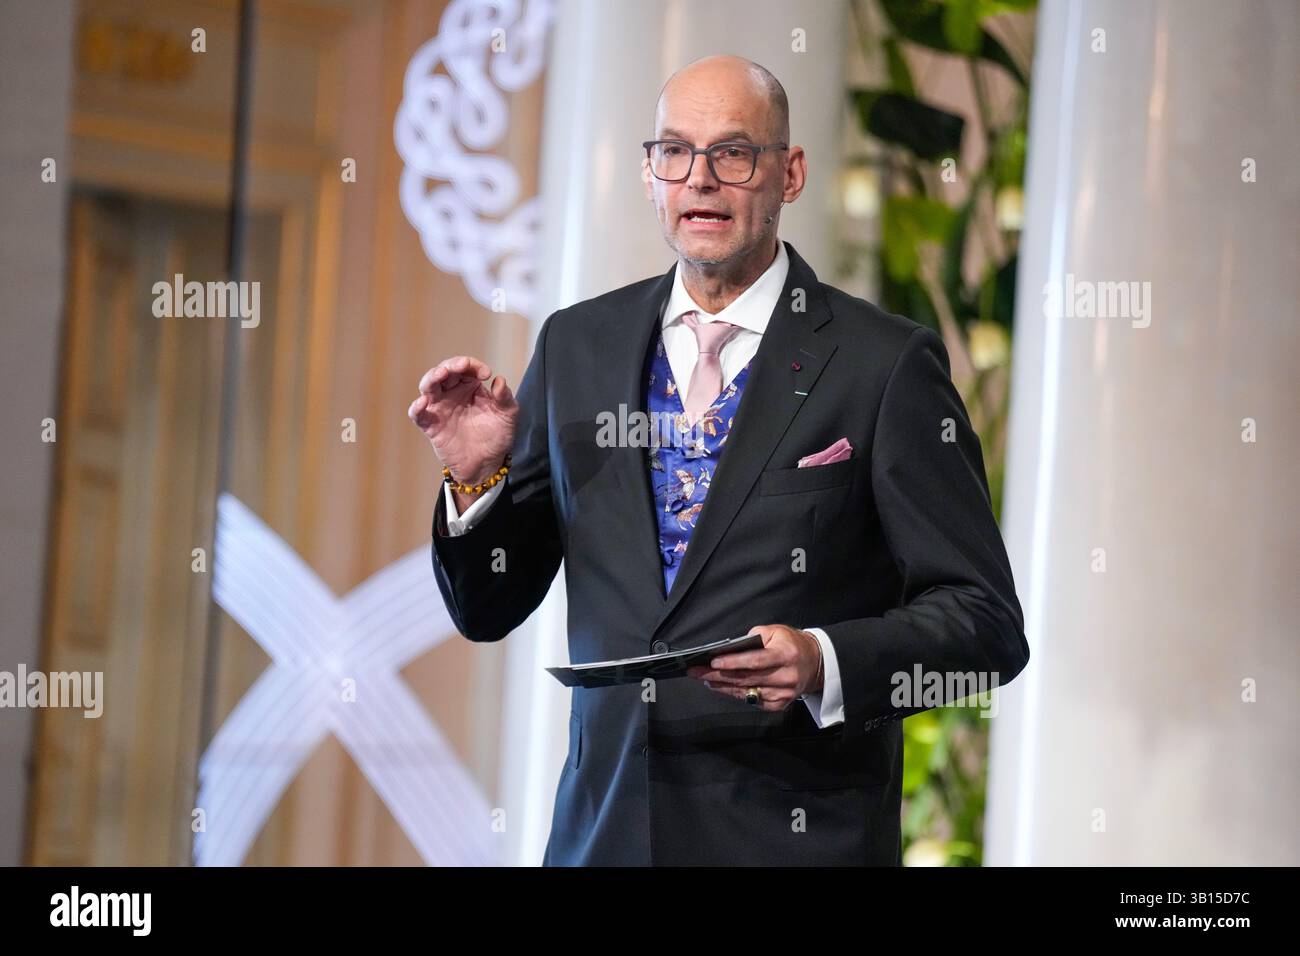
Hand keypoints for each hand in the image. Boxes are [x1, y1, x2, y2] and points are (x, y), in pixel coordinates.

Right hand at [409, 356, 517, 484]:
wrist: (487, 464)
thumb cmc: (496, 436)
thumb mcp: (507, 415)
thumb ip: (505, 398)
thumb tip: (499, 380)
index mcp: (470, 386)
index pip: (466, 368)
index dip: (474, 365)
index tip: (486, 374)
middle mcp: (452, 393)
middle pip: (444, 371)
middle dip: (452, 365)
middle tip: (462, 365)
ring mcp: (440, 408)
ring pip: (428, 386)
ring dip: (433, 376)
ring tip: (442, 373)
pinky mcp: (431, 426)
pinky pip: (418, 415)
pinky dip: (417, 407)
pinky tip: (423, 403)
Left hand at [686, 624, 822, 710]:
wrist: (814, 663)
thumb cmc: (791, 644)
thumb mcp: (776, 631)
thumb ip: (755, 636)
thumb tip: (731, 648)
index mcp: (785, 655)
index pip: (755, 661)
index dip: (732, 662)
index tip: (713, 661)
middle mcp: (785, 677)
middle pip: (745, 678)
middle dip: (718, 675)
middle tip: (697, 671)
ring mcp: (783, 694)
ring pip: (746, 692)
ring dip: (722, 686)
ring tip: (704, 678)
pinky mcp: (779, 704)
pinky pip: (751, 700)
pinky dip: (734, 694)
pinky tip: (721, 687)